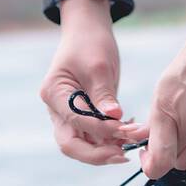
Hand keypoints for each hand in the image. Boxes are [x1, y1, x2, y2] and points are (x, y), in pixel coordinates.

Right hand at [40, 0, 146, 164]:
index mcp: (53, 94)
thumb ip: (104, 94)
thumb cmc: (91, 43)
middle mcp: (56, 109)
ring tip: (132, 141)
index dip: (101, 129)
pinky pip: (92, 136)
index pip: (76, 121)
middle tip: (124, 155)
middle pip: (70, 144)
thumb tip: (115, 119)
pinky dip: (109, 138)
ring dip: (106, 148)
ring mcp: (66, 115)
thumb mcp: (99, 66)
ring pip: (82, 144)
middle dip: (97, 153)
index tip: (127, 130)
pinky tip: (129, 131)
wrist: (88, 31)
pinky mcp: (81, 116)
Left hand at [141, 0, 185, 180]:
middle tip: (163, 141)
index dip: (148, 164)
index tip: (146, 154)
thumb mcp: (166, 82)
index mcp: (165, 107)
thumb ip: (156, 114)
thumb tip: (142, 136)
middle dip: (163, 155)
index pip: (157, 159)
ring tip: (181, 142)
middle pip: (170, 162)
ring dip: (181, 158)